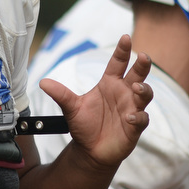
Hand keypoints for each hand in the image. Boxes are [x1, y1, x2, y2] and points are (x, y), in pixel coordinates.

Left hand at [38, 34, 152, 170]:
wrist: (89, 150)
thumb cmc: (84, 125)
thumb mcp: (70, 108)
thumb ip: (60, 94)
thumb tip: (43, 82)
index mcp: (110, 83)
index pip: (118, 63)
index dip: (122, 50)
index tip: (125, 38)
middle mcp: (123, 93)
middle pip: (138, 75)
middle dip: (142, 65)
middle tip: (143, 56)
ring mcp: (131, 108)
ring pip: (145, 94)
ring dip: (143, 90)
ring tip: (136, 88)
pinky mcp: (134, 126)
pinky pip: (142, 119)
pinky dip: (138, 117)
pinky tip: (129, 117)